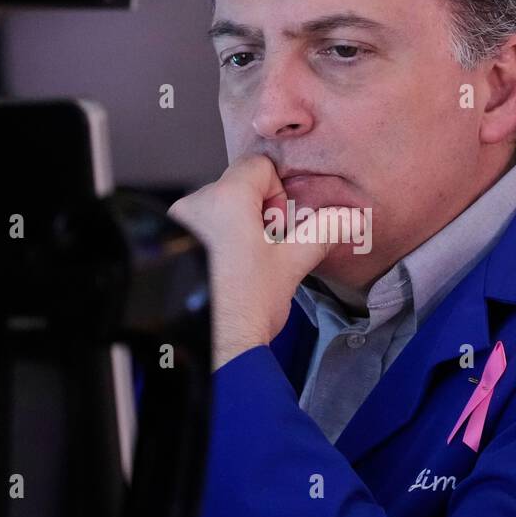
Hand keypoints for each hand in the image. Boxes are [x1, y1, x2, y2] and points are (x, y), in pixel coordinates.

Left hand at [168, 155, 334, 370]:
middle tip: (266, 251)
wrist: (215, 351)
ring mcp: (176, 227)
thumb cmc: (246, 310)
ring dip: (235, 231)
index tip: (280, 224)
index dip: (278, 193)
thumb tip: (349, 218)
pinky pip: (196, 231)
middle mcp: (193, 206)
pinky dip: (213, 245)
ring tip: (244, 268)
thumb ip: (322, 231)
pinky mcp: (166, 249)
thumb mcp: (292, 264)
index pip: (258, 165)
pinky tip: (224, 275)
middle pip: (236, 189)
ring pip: (216, 211)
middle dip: (258, 215)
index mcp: (225, 199)